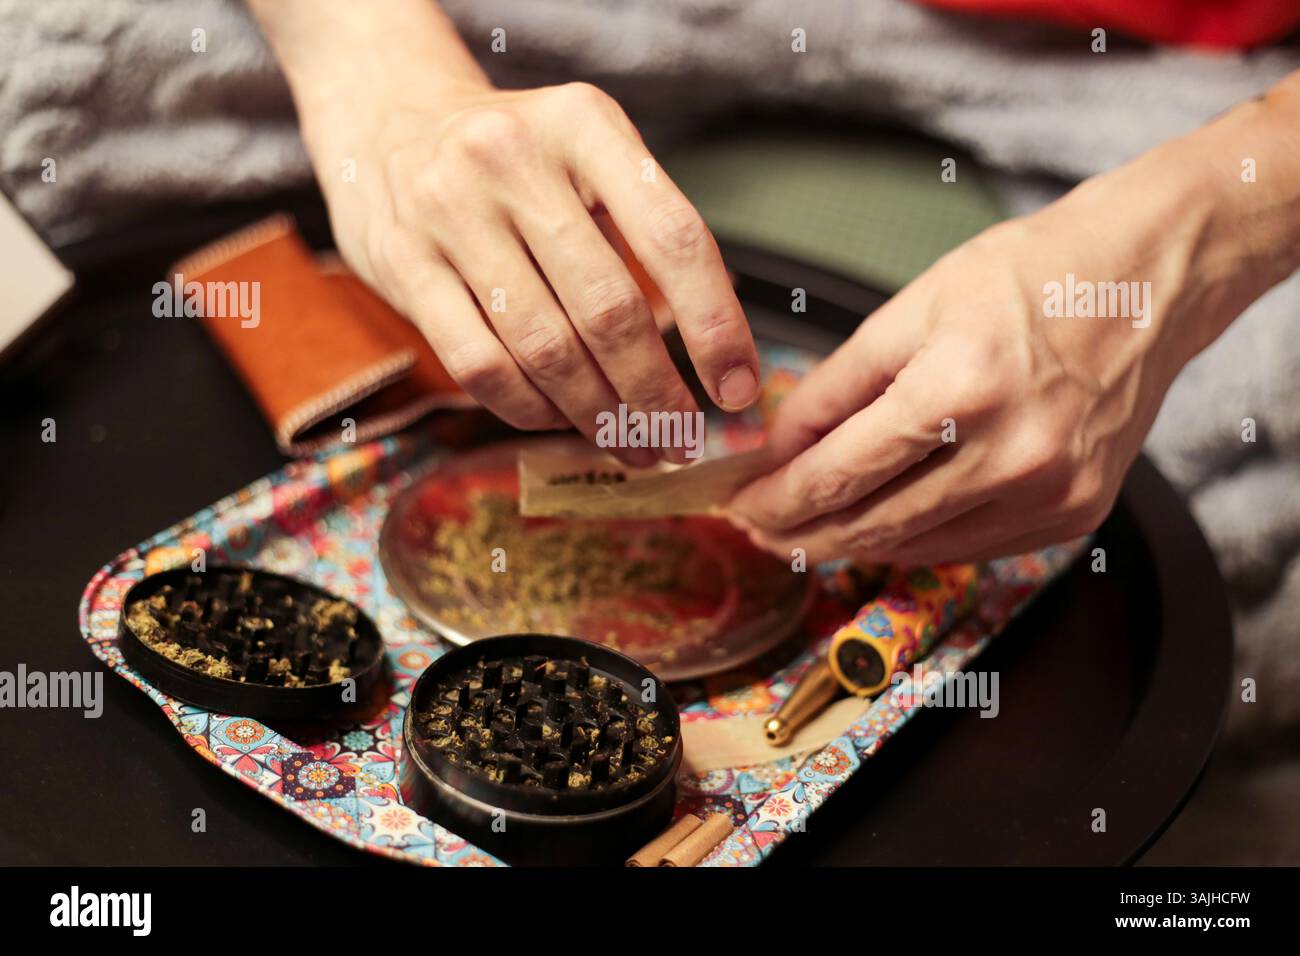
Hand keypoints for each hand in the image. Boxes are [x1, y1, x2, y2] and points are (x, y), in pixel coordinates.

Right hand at [273, 24, 758, 466]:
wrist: (389, 120)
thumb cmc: (517, 159)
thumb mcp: (587, 155)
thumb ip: (642, 232)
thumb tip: (711, 355)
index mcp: (584, 125)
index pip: (674, 237)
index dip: (716, 325)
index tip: (738, 388)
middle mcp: (514, 159)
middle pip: (609, 310)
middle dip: (657, 393)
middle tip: (681, 439)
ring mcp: (450, 210)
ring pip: (545, 349)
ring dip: (599, 416)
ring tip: (632, 444)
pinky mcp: (402, 263)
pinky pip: (480, 365)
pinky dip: (530, 410)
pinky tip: (559, 421)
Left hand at [727, 168, 1262, 563]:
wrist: (1146, 279)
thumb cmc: (1026, 278)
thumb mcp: (910, 312)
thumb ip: (836, 388)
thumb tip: (778, 449)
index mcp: (960, 389)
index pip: (839, 473)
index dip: (776, 499)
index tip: (738, 505)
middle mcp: (1011, 455)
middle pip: (873, 524)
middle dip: (803, 533)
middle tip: (757, 530)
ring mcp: (1049, 494)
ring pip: (917, 547)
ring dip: (852, 544)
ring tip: (806, 530)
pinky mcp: (1073, 514)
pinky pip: (969, 546)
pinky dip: (915, 540)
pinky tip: (879, 525)